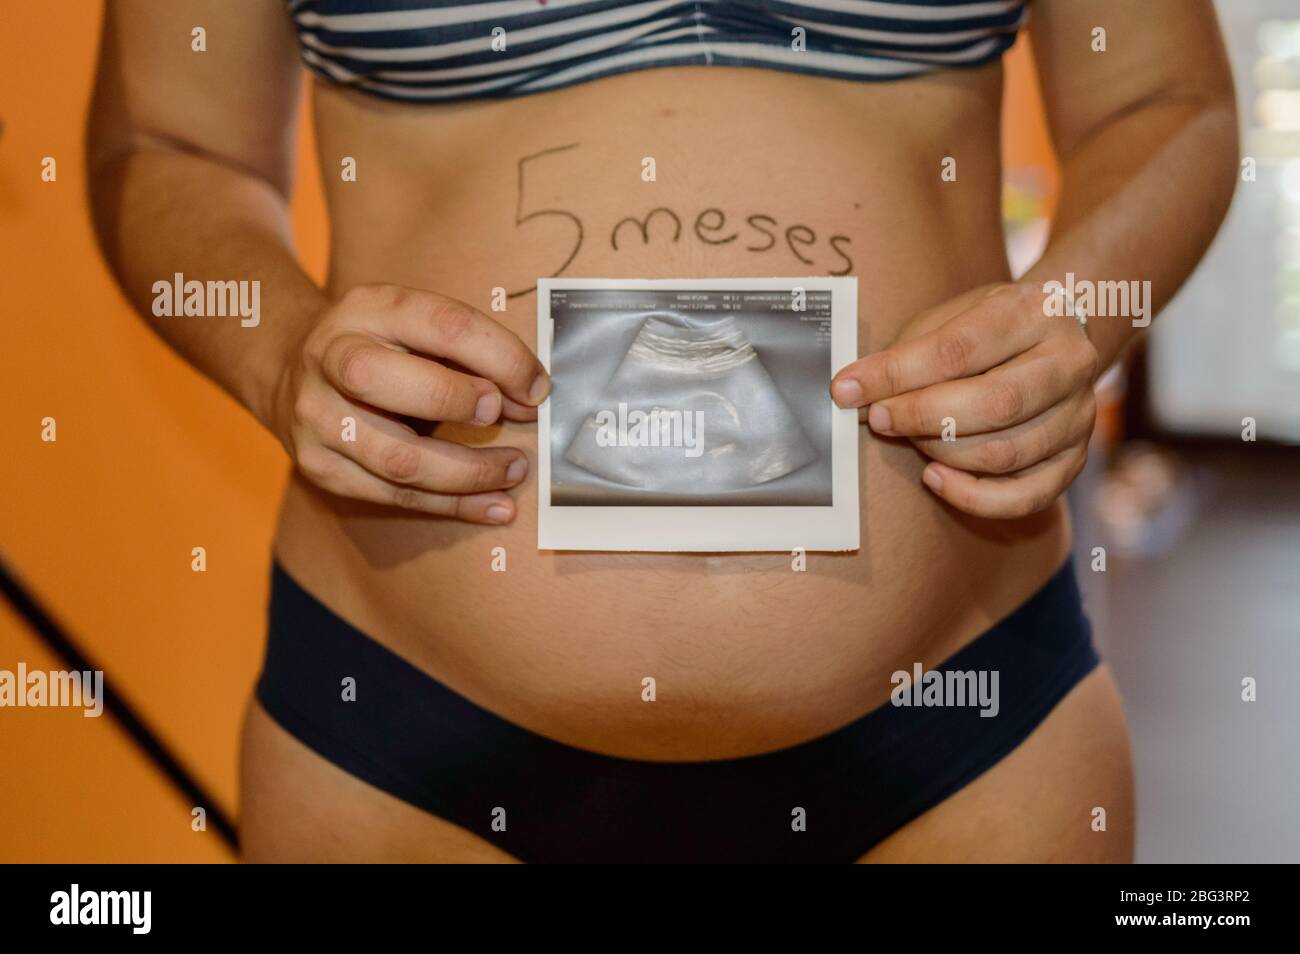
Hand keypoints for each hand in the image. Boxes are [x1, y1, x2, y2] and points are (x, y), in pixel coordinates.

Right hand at [271, 284, 548, 523]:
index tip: (537, 387)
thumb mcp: (417, 326)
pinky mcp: (321, 467)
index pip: (442, 325)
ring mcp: (318, 417)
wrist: (292, 369)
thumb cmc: (380, 346)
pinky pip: (395, 496)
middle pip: (385, 383)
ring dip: (468, 473)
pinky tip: (492, 506)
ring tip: (513, 471)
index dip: (500, 357)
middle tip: (501, 415)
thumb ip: (471, 354)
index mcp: (369, 309)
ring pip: (397, 457)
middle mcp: (331, 358)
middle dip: (456, 402)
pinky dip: (452, 505)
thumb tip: (529, 398)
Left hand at [831, 282, 1099, 518]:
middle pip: (994, 403)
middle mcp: (1070, 363)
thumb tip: (853, 393)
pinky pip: (1025, 497)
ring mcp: (1080, 416)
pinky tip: (935, 478)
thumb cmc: (987, 329)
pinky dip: (973, 497)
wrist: (1057, 337)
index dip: (896, 375)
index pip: (958, 349)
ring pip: (1005, 453)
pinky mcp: (1075, 459)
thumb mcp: (951, 316)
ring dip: (941, 453)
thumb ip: (909, 351)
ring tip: (909, 438)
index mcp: (1035, 313)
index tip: (847, 389)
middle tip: (879, 419)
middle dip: (921, 417)